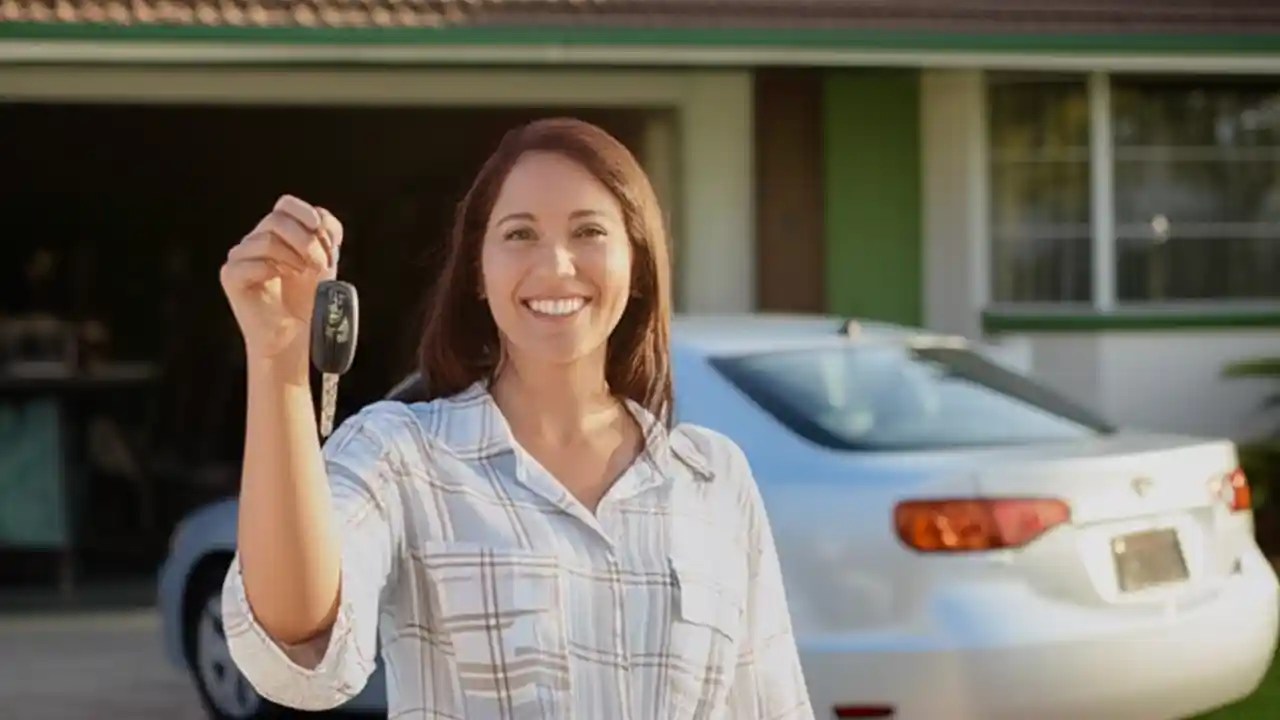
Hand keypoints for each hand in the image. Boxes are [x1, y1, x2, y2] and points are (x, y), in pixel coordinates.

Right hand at [220, 195, 342, 363]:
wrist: (296, 337)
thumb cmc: (308, 301)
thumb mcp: (325, 262)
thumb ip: (326, 235)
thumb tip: (319, 219)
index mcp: (279, 233)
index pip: (286, 205)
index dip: (305, 212)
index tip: (319, 229)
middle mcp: (256, 240)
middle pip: (277, 220)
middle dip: (306, 241)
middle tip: (318, 265)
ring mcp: (241, 257)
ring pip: (267, 240)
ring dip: (293, 257)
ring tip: (303, 275)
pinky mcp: (231, 276)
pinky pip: (252, 262)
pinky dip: (273, 271)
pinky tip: (281, 282)